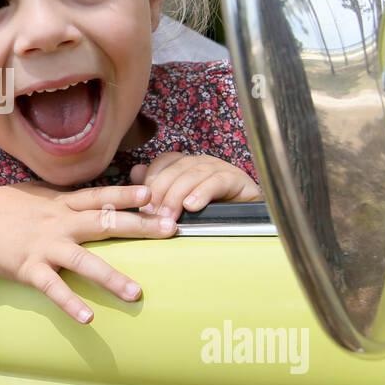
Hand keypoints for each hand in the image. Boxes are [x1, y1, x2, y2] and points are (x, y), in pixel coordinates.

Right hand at [0, 183, 175, 323]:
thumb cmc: (1, 207)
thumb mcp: (37, 195)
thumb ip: (64, 199)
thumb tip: (90, 198)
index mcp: (62, 204)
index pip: (101, 196)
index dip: (128, 194)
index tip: (155, 193)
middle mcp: (59, 222)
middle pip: (105, 223)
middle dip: (140, 227)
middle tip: (171, 230)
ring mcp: (45, 246)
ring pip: (84, 261)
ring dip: (111, 277)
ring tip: (136, 294)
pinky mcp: (28, 268)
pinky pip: (53, 289)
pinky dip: (70, 303)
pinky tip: (87, 318)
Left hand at [130, 152, 261, 217]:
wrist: (248, 223)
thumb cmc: (210, 214)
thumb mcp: (178, 202)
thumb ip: (157, 186)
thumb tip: (135, 172)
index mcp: (188, 165)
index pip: (165, 161)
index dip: (152, 179)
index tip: (142, 202)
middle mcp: (204, 162)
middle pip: (177, 168)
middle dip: (162, 191)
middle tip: (152, 214)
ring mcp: (221, 168)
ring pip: (194, 174)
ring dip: (178, 195)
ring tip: (169, 215)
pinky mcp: (238, 179)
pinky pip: (217, 181)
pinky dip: (203, 192)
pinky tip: (193, 205)